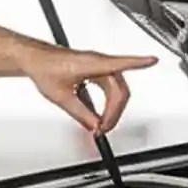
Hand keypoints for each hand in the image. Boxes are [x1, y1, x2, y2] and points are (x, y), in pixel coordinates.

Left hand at [27, 47, 157, 134]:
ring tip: (102, 124)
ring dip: (112, 109)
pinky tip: (102, 113)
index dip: (138, 62)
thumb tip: (94, 126)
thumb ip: (80, 113)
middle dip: (115, 112)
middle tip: (104, 128)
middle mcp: (97, 63)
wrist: (34, 59)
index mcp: (91, 64)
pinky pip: (108, 87)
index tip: (152, 60)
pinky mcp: (93, 70)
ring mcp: (96, 66)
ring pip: (115, 90)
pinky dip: (107, 102)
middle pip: (119, 90)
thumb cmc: (44, 68)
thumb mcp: (61, 96)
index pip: (119, 63)